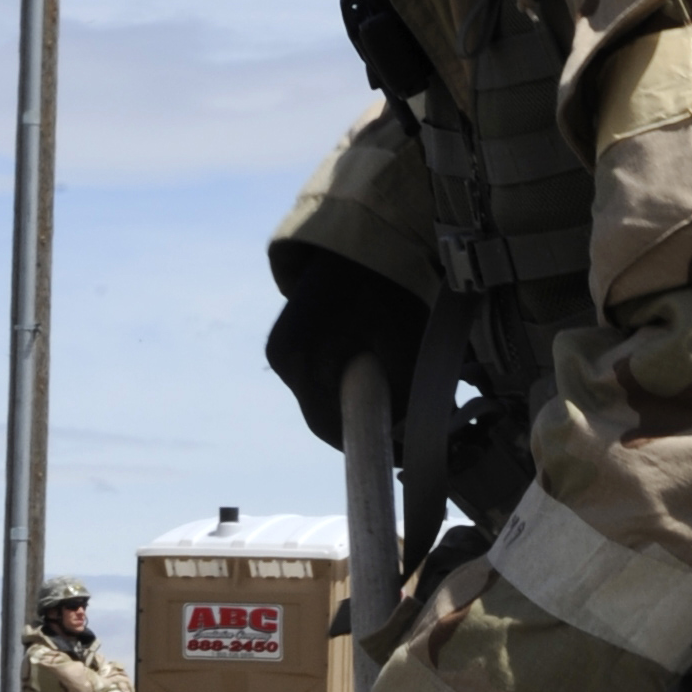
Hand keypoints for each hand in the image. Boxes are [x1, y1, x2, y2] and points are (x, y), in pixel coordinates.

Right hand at [265, 253, 423, 451]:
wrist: (362, 238)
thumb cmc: (383, 283)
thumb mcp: (402, 338)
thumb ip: (403, 390)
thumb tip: (406, 435)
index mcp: (298, 358)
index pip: (327, 425)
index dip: (364, 443)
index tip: (398, 453)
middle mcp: (283, 357)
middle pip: (325, 413)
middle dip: (365, 421)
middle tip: (408, 425)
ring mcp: (285, 349)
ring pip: (325, 396)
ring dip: (358, 401)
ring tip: (397, 390)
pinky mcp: (294, 340)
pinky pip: (323, 376)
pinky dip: (350, 380)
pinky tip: (377, 367)